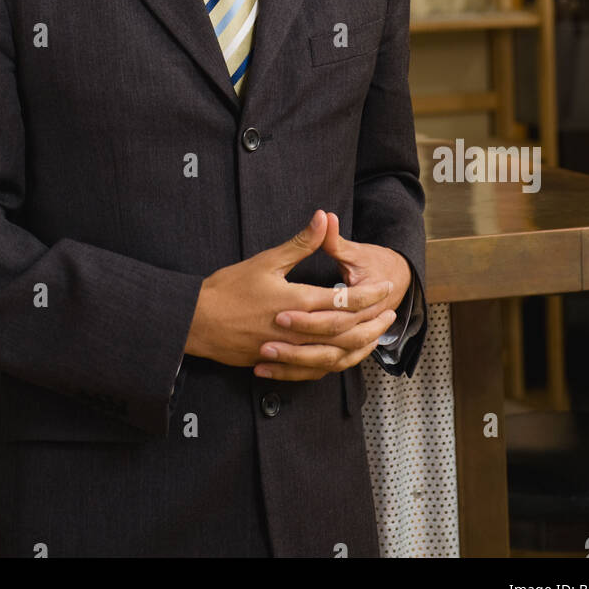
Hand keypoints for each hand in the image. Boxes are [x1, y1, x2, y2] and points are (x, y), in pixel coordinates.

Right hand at [184, 210, 385, 372]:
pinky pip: (312, 371)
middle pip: (346, 332)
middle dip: (372, 323)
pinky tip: (342, 357)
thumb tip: (322, 217)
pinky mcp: (277, 363)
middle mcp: (297, 331)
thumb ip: (300, 243)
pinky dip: (333, 365)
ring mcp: (287, 351)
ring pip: (334, 355)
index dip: (370, 295)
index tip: (386, 288)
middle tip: (391, 315)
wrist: (197, 321)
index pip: (345, 301)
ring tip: (375, 338)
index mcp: (297, 302)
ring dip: (359, 346)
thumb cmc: (228, 288)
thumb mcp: (266, 260)